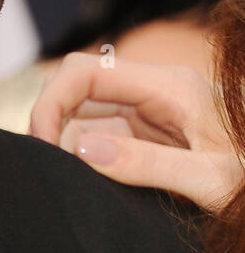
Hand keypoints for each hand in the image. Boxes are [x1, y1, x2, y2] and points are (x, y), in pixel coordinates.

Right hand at [29, 52, 243, 212]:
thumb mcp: (210, 181)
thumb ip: (148, 165)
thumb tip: (82, 150)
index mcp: (171, 87)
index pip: (88, 71)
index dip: (53, 101)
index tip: (42, 143)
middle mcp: (154, 91)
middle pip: (77, 83)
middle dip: (50, 117)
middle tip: (44, 163)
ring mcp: (148, 111)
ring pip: (82, 110)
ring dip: (63, 139)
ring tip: (61, 176)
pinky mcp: (144, 135)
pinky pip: (97, 134)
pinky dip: (79, 153)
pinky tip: (78, 178)